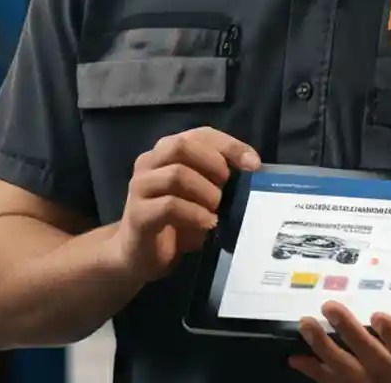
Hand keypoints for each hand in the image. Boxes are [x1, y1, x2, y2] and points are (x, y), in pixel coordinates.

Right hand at [108, 127, 260, 281]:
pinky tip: (208, 224)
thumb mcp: (200, 196)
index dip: (229, 145)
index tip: (253, 164)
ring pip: (176, 174)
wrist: (136, 256)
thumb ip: (217, 179)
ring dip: (205, 192)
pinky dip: (195, 214)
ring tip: (216, 209)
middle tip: (226, 184)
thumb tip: (251, 170)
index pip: (200, 135)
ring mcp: (140, 188)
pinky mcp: (138, 214)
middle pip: (181, 145)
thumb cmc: (174, 223)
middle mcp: (149, 163)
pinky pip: (169, 206)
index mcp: (166, 152)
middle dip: (213, 163)